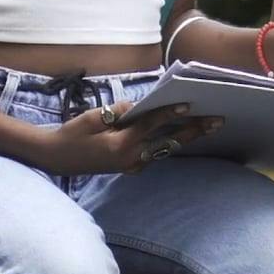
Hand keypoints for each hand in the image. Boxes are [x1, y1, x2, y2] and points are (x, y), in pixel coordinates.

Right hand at [36, 102, 216, 176]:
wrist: (56, 158)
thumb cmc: (72, 134)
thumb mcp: (92, 118)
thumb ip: (118, 112)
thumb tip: (141, 105)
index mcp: (120, 144)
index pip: (150, 125)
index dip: (168, 114)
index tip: (188, 106)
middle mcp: (130, 158)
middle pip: (168, 141)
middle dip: (194, 131)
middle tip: (217, 121)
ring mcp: (131, 165)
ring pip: (165, 149)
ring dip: (187, 138)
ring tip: (208, 127)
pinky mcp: (130, 167)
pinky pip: (155, 154)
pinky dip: (169, 144)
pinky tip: (184, 136)